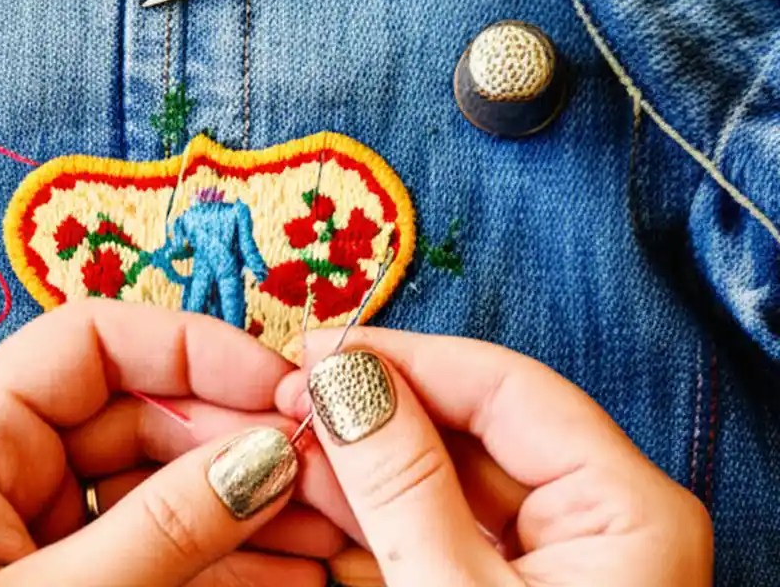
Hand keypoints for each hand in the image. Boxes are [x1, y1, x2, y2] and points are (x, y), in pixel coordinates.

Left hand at [0, 300, 346, 586]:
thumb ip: (159, 532)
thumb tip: (264, 458)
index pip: (92, 345)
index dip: (193, 350)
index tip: (281, 387)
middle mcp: (4, 476)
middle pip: (141, 416)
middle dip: (238, 439)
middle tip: (326, 474)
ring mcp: (35, 539)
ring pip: (158, 492)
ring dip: (246, 507)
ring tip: (331, 529)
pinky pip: (153, 557)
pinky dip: (222, 565)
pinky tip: (290, 575)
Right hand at [277, 328, 713, 585]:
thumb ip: (398, 484)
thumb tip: (346, 380)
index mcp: (626, 511)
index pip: (506, 386)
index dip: (405, 358)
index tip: (320, 350)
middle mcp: (601, 526)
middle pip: (473, 430)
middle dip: (374, 414)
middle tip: (293, 400)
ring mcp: (555, 565)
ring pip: (447, 485)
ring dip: (364, 467)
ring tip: (289, 444)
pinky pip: (439, 535)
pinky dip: (377, 519)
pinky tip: (319, 497)